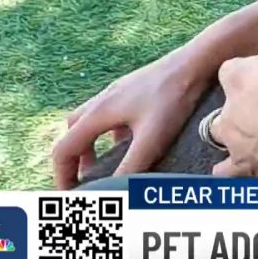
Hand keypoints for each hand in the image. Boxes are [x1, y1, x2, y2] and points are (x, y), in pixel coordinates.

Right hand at [52, 48, 208, 188]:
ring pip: (90, 122)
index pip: (63, 149)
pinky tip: (131, 143)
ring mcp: (117, 93)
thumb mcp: (152, 138)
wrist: (194, 63)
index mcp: (98, 113)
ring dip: (90, 146)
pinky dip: (110, 133)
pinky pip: (110, 115)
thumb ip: (130, 166)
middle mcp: (101, 101)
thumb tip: (112, 192)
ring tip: (103, 167)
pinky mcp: (133, 90)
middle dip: (73, 160)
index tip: (71, 194)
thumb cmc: (173, 98)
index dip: (62, 175)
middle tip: (84, 182)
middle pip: (72, 134)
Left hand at [210, 14, 257, 177]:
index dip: (251, 70)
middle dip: (240, 108)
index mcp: (239, 77)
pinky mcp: (251, 173)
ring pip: (223, 142)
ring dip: (236, 140)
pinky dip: (238, 172)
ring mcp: (238, 146)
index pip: (231, 68)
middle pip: (224, 107)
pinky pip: (232, 174)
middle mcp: (229, 112)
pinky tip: (251, 170)